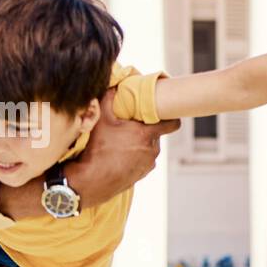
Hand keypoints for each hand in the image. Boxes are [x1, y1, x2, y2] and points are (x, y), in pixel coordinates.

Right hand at [67, 87, 180, 204]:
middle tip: (131, 126)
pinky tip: (121, 155)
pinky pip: (144, 160)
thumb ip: (108, 100)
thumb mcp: (102, 120)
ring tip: (123, 142)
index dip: (171, 117)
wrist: (94, 180)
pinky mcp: (142, 174)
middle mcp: (152, 149)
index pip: (173, 124)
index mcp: (147, 134)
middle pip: (156, 134)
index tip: (164, 113)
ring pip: (149, 147)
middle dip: (146, 129)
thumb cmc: (99, 149)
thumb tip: (112, 86)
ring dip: (141, 143)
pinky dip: (136, 156)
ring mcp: (148, 163)